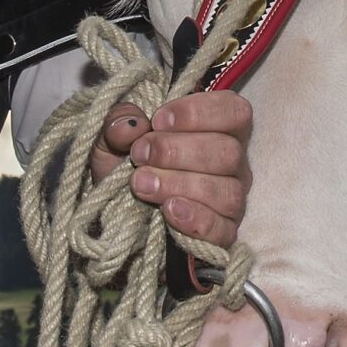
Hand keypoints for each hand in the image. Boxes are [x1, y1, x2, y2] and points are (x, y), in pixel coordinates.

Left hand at [87, 92, 252, 246]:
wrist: (116, 216)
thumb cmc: (127, 167)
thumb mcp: (113, 137)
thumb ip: (119, 121)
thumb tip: (132, 125)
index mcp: (219, 129)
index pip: (234, 111)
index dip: (199, 112)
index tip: (157, 121)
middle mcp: (233, 163)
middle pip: (229, 152)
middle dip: (178, 151)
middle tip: (139, 155)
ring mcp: (232, 201)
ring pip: (227, 191)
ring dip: (180, 184)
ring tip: (142, 184)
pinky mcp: (223, 235)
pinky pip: (223, 229)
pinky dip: (197, 219)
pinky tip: (169, 211)